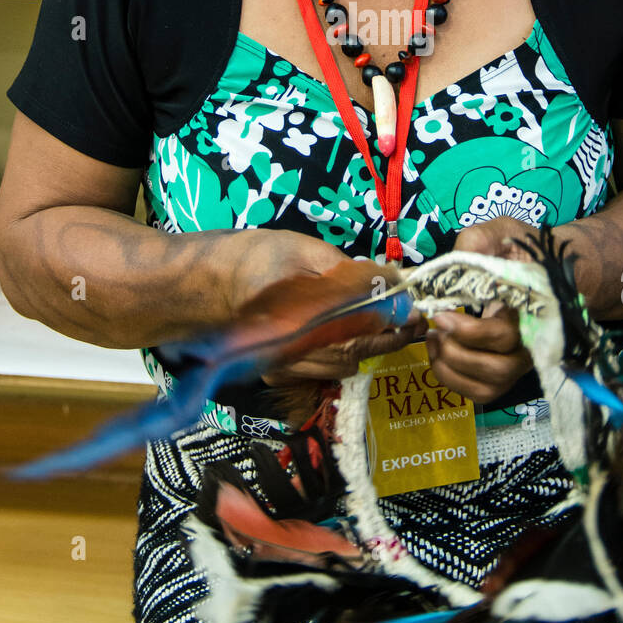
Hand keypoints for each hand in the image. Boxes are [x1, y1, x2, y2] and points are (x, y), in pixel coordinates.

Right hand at [224, 235, 421, 383]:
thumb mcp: (303, 250)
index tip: (415, 309)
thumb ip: (348, 271)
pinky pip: (326, 369)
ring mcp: (283, 365)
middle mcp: (290, 348)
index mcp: (297, 314)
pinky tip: (350, 333)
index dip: (393, 316)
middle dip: (389, 335)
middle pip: (356, 349)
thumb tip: (391, 282)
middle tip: (413, 318)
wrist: (207, 282)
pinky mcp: (279, 372)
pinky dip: (345, 353)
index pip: (360, 322)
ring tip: (387, 323)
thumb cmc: (255, 258)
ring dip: (370, 345)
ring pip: (345, 364)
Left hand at [420, 217, 540, 403]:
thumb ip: (478, 241)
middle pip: (497, 369)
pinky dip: (452, 380)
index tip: (442, 314)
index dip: (470, 332)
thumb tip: (453, 262)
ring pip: (488, 387)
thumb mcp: (502, 232)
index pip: (505, 336)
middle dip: (457, 352)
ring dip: (451, 368)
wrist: (544, 268)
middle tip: (435, 328)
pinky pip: (480, 393)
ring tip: (433, 339)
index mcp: (532, 311)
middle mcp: (530, 344)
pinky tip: (438, 353)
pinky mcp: (504, 372)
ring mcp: (519, 362)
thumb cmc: (522, 250)